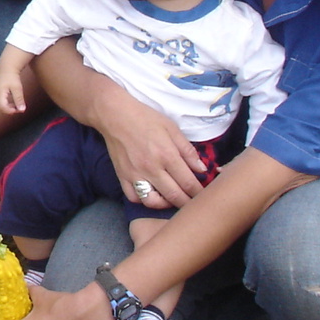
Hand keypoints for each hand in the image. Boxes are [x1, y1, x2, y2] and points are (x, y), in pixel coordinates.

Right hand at [0, 69, 26, 114]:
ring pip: (0, 105)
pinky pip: (0, 101)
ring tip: (18, 105)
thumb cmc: (12, 77)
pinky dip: (7, 103)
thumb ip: (19, 99)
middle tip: (20, 108)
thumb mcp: (17, 88)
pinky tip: (13, 102)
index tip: (20, 110)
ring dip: (9, 107)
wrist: (6, 68)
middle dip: (11, 110)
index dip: (12, 111)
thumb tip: (22, 110)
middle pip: (1, 107)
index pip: (3, 108)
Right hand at [95, 91, 206, 208]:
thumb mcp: (172, 129)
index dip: (199, 193)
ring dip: (166, 204)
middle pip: (174, 196)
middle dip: (188, 203)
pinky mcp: (122, 176)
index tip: (204, 195)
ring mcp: (135, 175)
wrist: (115, 115)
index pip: (188, 183)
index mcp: (167, 155)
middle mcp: (151, 168)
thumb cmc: (145, 118)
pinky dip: (144, 200)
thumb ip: (188, 151)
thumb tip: (202, 169)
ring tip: (172, 198)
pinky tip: (151, 193)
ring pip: (153, 202)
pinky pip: (134, 197)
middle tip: (194, 202)